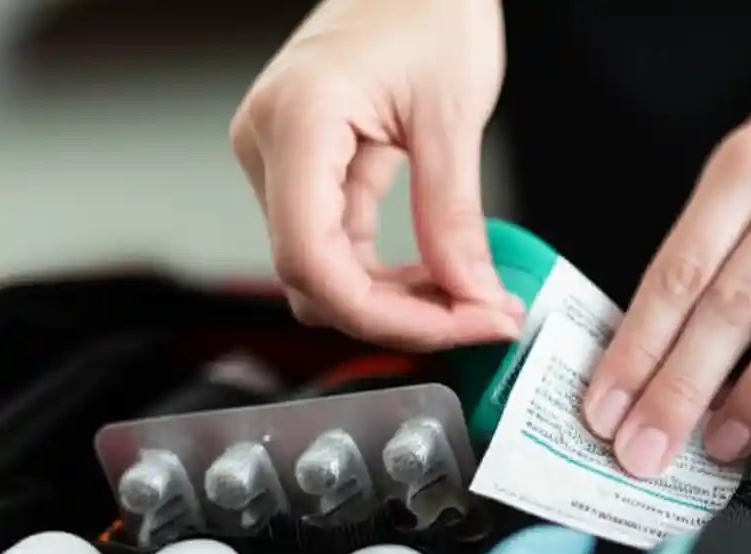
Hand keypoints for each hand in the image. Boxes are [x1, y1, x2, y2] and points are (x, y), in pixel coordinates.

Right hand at [230, 0, 522, 349]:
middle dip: (398, 315)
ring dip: (394, 301)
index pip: (311, 257)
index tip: (456, 324)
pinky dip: (387, 274)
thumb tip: (470, 294)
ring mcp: (283, 159)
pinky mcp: (308, 168)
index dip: (382, 314)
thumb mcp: (452, 115)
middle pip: (313, 276)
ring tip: (470, 302)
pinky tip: (440, 278)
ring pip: (323, 270)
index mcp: (298, 120)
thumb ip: (453, 216)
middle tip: (479, 320)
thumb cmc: (429, 5)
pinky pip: (337, 244)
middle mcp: (272, 145)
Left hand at [584, 25, 750, 477]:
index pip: (676, 273)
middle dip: (680, 390)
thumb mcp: (745, 160)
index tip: (605, 409)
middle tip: (645, 451)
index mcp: (744, 167)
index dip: (637, 349)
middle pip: (732, 306)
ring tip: (722, 445)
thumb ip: (710, 240)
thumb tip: (661, 344)